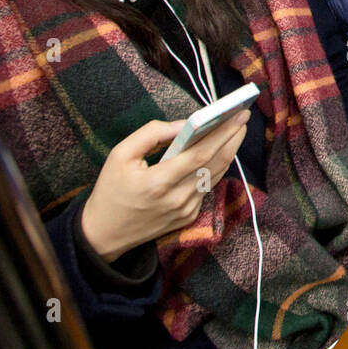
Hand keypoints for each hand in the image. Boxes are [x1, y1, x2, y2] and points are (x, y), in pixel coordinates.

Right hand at [80, 111, 249, 262]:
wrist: (103, 234)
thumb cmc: (110, 190)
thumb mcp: (120, 155)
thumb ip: (151, 134)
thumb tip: (184, 124)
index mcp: (158, 182)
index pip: (201, 154)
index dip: (223, 133)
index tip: (238, 114)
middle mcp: (177, 198)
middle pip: (216, 164)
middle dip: (233, 138)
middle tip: (244, 117)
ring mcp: (185, 210)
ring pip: (215, 175)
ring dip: (229, 151)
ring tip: (236, 130)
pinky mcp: (188, 217)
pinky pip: (207, 187)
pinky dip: (216, 168)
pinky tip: (220, 152)